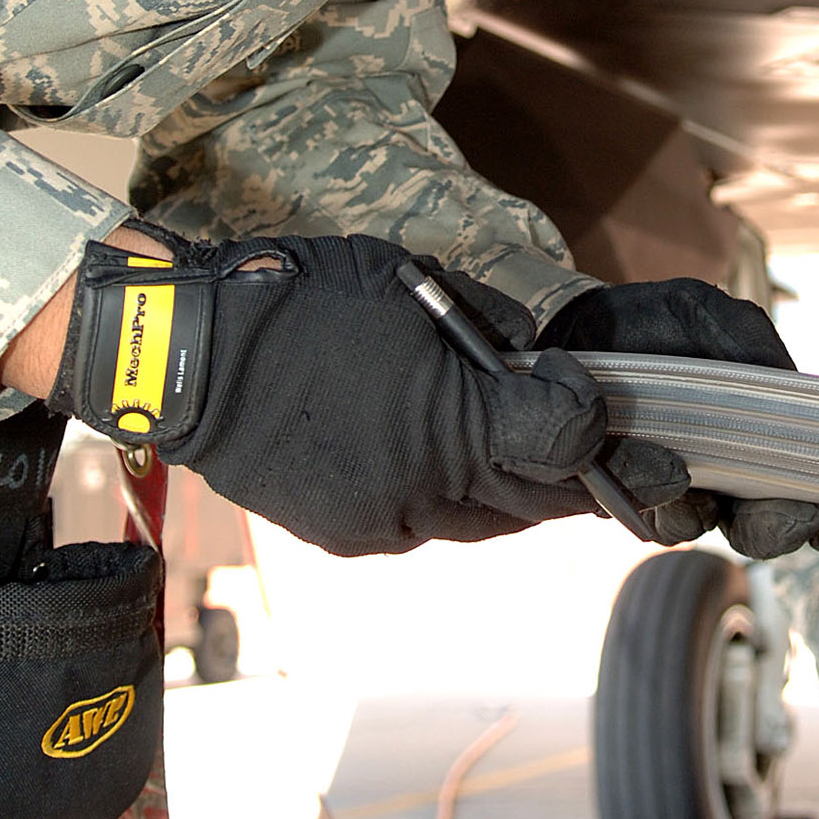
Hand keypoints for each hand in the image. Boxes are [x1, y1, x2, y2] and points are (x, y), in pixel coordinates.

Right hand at [52, 231, 652, 555]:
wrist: (186, 354)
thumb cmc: (301, 300)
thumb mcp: (415, 286)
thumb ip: (489, 329)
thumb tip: (536, 365)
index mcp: (446, 419)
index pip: (562, 446)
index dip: (605, 437)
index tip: (628, 425)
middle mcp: (422, 488)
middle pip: (534, 498)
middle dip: (583, 481)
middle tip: (633, 470)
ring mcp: (382, 520)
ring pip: (483, 520)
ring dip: (520, 493)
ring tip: (550, 466)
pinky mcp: (346, 533)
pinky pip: (426, 525)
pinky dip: (455, 500)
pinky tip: (460, 468)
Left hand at [538, 279, 818, 574]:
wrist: (564, 333)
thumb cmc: (650, 327)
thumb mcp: (703, 315)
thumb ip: (746, 341)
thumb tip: (787, 384)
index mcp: (772, 444)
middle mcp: (732, 483)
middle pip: (780, 528)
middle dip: (798, 528)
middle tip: (807, 513)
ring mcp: (680, 496)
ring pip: (715, 529)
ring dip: (730, 519)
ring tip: (726, 492)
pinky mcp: (624, 500)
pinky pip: (651, 516)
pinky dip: (660, 502)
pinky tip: (665, 480)